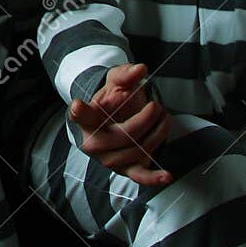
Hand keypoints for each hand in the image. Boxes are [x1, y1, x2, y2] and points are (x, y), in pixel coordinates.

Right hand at [69, 62, 171, 188]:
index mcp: (86, 119)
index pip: (81, 115)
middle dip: (145, 120)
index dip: (80, 111)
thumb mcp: (115, 83)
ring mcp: (109, 159)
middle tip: (156, 106)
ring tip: (164, 119)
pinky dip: (153, 177)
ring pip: (138, 150)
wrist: (111, 121)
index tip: (79, 105)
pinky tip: (166, 175)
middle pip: (122, 135)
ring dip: (157, 135)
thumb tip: (141, 69)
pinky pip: (139, 176)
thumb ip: (126, 74)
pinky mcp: (125, 169)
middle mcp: (93, 143)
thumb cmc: (111, 101)